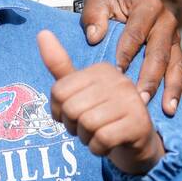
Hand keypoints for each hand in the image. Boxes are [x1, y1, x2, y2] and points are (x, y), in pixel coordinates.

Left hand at [37, 30, 164, 174]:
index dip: (58, 111)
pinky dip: (97, 148)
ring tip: (98, 134)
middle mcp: (119, 80)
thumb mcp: (79, 90)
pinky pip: (102, 139)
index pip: (59, 91)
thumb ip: (59, 65)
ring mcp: (132, 101)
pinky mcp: (139, 123)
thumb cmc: (103, 115)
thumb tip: (41, 32)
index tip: (73, 115)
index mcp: (101, 69)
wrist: (136, 143)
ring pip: (86, 124)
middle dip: (73, 126)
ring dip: (85, 138)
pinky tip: (106, 145)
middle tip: (86, 128)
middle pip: (71, 108)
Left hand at [79, 0, 181, 115]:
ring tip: (168, 111)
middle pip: (160, 54)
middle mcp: (166, 22)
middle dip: (151, 79)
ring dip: (173, 90)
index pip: (136, 34)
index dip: (127, 54)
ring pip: (176, 66)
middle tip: (141, 100)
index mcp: (148, 6)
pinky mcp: (176, 53)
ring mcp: (174, 39)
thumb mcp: (96, 0)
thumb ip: (93, 16)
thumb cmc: (106, 1)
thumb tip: (95, 37)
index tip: (117, 74)